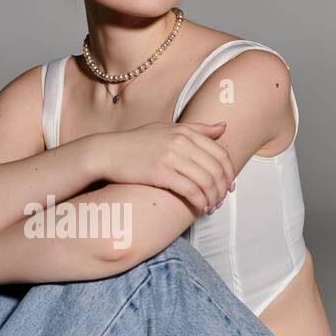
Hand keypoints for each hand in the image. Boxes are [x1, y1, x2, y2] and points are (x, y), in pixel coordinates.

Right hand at [96, 121, 235, 215]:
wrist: (106, 152)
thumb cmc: (135, 143)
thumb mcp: (167, 129)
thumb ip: (196, 129)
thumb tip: (223, 127)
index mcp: (185, 131)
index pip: (220, 153)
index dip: (229, 172)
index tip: (228, 186)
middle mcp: (181, 141)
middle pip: (216, 169)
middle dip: (222, 188)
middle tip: (220, 201)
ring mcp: (171, 156)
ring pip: (206, 181)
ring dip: (213, 198)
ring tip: (210, 207)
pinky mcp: (160, 172)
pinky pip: (190, 189)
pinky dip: (200, 201)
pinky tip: (200, 208)